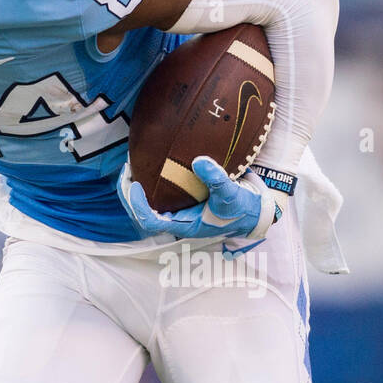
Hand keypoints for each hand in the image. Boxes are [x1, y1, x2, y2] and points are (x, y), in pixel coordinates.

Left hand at [119, 156, 279, 239]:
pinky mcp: (186, 197)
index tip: (133, 185)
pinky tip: (153, 158)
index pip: (151, 221)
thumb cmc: (243, 208)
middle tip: (126, 170)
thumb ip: (216, 180)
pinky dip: (155, 177)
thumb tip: (198, 161)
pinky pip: (164, 189)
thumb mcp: (231, 194)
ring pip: (151, 200)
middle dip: (130, 194)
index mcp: (184, 224)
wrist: (256, 210)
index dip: (137, 205)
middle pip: (144, 211)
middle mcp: (179, 218)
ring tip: (133, 162)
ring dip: (140, 185)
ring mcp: (181, 209)